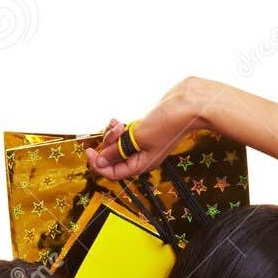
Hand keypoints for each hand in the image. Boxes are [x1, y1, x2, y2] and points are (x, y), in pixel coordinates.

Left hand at [84, 78, 206, 180]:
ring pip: (117, 145)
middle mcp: (142, 157)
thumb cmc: (170, 122)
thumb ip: (117, 150)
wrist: (187, 104)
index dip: (98, 164)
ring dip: (112, 134)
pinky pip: (124, 135)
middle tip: (114, 130)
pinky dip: (118, 129)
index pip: (113, 173)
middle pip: (113, 158)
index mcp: (142, 165)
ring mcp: (142, 144)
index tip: (89, 151)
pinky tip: (119, 122)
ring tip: (118, 123)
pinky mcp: (143, 132)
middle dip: (107, 144)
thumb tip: (101, 159)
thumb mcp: (137, 138)